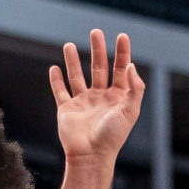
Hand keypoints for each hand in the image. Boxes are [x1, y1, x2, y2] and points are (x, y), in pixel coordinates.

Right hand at [49, 29, 144, 165]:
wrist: (90, 156)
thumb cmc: (112, 137)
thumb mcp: (130, 111)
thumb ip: (134, 88)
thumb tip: (131, 66)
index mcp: (117, 97)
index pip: (121, 69)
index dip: (122, 53)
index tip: (122, 36)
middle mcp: (100, 98)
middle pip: (99, 68)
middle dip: (98, 50)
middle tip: (95, 32)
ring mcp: (82, 103)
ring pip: (77, 77)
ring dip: (73, 61)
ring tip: (68, 45)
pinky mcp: (66, 109)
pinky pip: (60, 92)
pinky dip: (56, 80)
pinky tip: (55, 68)